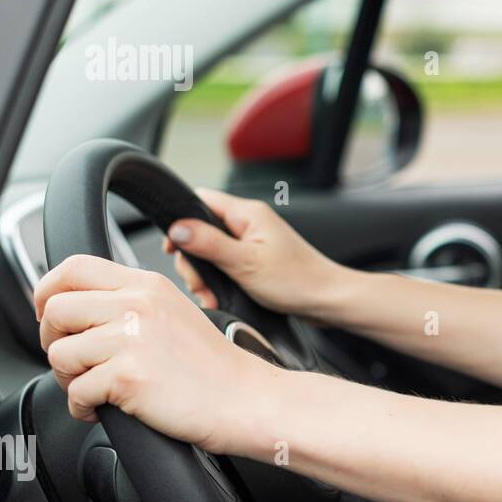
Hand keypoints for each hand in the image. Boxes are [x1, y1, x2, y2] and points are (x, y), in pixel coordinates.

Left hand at [35, 255, 286, 454]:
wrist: (245, 399)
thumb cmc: (213, 367)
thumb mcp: (173, 312)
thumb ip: (130, 302)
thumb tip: (77, 309)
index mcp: (148, 285)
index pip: (74, 267)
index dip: (47, 290)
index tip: (48, 313)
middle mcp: (138, 305)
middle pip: (57, 309)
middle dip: (52, 340)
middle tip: (73, 360)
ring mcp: (132, 339)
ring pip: (60, 353)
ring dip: (68, 378)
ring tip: (94, 387)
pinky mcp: (128, 376)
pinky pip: (76, 392)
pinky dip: (82, 407)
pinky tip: (104, 408)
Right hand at [162, 187, 341, 315]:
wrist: (327, 300)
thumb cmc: (297, 280)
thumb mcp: (245, 262)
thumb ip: (209, 243)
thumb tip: (177, 228)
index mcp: (248, 214)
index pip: (200, 201)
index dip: (181, 222)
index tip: (175, 249)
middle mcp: (250, 224)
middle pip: (201, 232)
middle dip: (195, 262)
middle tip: (200, 285)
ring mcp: (253, 243)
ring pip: (212, 253)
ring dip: (206, 277)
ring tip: (211, 297)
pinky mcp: (256, 260)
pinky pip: (226, 267)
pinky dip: (219, 283)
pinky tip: (220, 299)